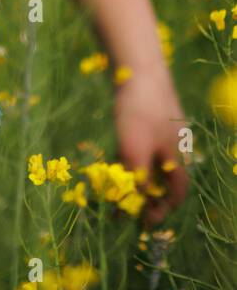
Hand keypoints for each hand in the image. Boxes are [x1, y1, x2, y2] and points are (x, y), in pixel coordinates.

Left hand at [113, 66, 189, 226]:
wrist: (137, 67)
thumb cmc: (139, 110)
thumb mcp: (134, 148)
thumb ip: (136, 176)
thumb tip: (132, 201)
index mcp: (177, 156)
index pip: (175, 192)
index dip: (161, 209)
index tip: (142, 222)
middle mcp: (173, 145)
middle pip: (161, 178)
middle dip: (143, 196)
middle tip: (121, 208)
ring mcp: (161, 130)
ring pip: (149, 162)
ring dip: (133, 177)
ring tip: (112, 189)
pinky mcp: (147, 117)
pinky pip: (140, 146)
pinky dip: (129, 157)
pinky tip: (113, 160)